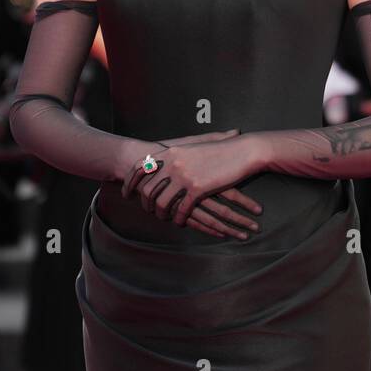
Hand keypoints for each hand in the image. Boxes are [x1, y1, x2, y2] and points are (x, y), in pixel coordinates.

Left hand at [128, 128, 265, 233]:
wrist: (242, 152)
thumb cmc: (220, 150)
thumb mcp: (192, 148)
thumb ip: (174, 155)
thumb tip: (158, 163)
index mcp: (170, 152)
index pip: (139, 168)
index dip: (129, 182)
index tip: (127, 193)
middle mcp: (173, 163)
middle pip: (147, 189)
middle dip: (145, 203)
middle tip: (148, 210)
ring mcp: (184, 176)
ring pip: (161, 203)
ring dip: (161, 214)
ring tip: (165, 218)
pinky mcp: (197, 188)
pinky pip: (181, 210)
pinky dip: (178, 219)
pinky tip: (181, 221)